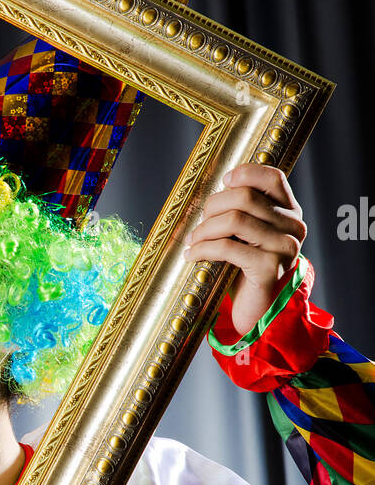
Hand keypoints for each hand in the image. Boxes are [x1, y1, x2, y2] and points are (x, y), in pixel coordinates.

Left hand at [182, 162, 306, 336]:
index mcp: (290, 212)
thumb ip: (241, 211)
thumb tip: (213, 189)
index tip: (223, 183)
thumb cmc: (244, 268)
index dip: (245, 174)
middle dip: (213, 207)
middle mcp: (293, 227)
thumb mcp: (245, 234)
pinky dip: (202, 249)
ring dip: (204, 229)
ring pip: (235, 220)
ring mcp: (285, 248)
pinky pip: (228, 248)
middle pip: (245, 197)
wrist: (255, 310)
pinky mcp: (269, 270)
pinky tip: (191, 255)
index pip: (273, 177)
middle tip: (199, 224)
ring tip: (192, 240)